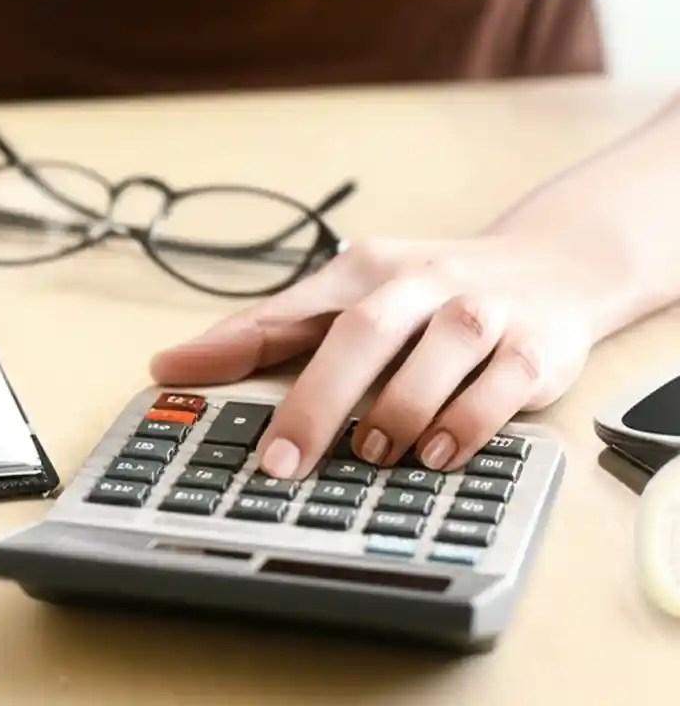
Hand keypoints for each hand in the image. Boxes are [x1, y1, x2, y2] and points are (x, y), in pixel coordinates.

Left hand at [150, 233, 602, 477]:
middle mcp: (423, 284)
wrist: (552, 265)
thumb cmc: (428, 293)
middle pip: (363, 332)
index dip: (232, 345)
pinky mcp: (537, 347)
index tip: (173, 377)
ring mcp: (483, 312)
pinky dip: (469, 422)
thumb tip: (172, 364)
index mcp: (364, 271)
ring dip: (399, 410)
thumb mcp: (349, 296)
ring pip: (441, 351)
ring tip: (368, 454)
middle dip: (317, 400)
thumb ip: (268, 332)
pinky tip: (438, 454)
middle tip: (283, 460)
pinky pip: (504, 383)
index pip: (290, 308)